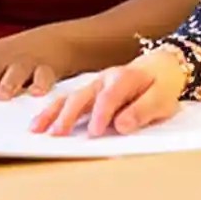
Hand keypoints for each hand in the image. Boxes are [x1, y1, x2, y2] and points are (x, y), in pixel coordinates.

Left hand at [0, 33, 64, 99]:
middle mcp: (1, 58)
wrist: (54, 40)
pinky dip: (42, 84)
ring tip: (2, 96)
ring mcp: (25, 62)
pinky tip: (38, 93)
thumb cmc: (7, 53)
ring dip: (8, 83)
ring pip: (15, 72)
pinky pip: (45, 76)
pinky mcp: (48, 68)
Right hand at [29, 49, 183, 136]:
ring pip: (69, 98)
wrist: (162, 65)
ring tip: (37, 129)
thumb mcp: (163, 98)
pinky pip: (67, 100)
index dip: (101, 114)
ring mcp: (93, 85)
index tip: (95, 132)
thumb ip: (143, 111)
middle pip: (82, 96)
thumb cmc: (162, 84)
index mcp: (124, 78)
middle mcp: (104, 79)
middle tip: (58, 133)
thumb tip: (121, 126)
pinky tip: (40, 122)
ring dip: (53, 113)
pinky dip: (52, 111)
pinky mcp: (89, 92)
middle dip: (68, 116)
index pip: (109, 97)